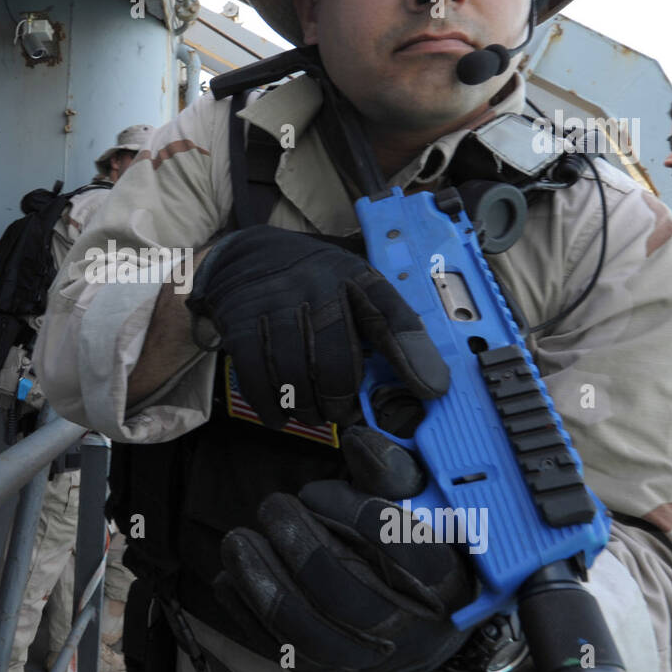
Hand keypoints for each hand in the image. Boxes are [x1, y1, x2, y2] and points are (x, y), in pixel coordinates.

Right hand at [184, 225, 447, 428]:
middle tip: (344, 413)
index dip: (411, 358)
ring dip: (309, 409)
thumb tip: (431, 384)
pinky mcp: (240, 327)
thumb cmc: (313, 282)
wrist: (244, 257)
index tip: (430, 392)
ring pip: (297, 378)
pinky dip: (273, 408)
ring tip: (315, 413)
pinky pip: (259, 380)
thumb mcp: (356, 289)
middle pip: (337, 364)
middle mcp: (316, 288)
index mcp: (355, 278)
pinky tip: (283, 415)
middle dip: (343, 402)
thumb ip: (392, 329)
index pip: (390, 317)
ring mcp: (274, 307)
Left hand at [214, 425, 472, 671]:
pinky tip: (229, 577)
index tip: (316, 491)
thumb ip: (392, 471)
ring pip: (308, 633)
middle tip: (272, 506)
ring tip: (236, 540)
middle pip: (347, 597)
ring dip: (263, 585)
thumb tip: (359, 440)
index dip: (353, 516)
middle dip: (301, 550)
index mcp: (444, 582)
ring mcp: (366, 657)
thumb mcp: (423, 506)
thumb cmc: (420, 547)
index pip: (402, 551)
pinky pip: (280, 650)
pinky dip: (248, 614)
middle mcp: (409, 629)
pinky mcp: (327, 670)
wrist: (425, 622)